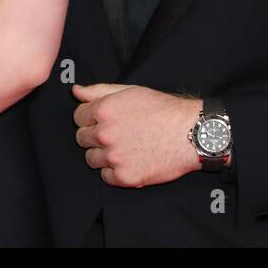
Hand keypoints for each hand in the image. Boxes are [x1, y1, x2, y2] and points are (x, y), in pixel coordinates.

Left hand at [72, 82, 202, 187]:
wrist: (191, 133)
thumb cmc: (163, 110)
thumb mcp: (131, 91)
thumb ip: (99, 90)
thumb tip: (76, 91)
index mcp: (104, 110)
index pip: (78, 116)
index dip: (90, 118)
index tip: (103, 120)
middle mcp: (105, 134)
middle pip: (82, 138)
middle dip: (95, 136)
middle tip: (116, 134)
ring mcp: (114, 157)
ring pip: (91, 159)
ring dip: (103, 154)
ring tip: (124, 147)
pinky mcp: (125, 177)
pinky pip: (106, 176)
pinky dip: (115, 171)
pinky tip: (130, 160)